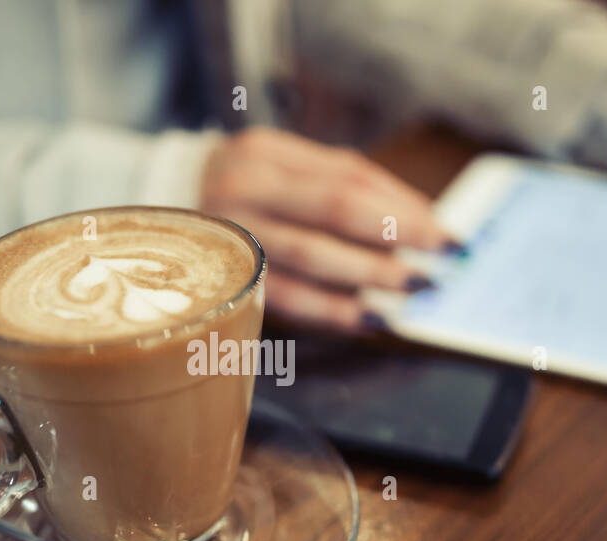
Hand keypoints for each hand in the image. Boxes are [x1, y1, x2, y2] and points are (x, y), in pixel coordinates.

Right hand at [200, 127, 452, 330]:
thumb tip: (420, 221)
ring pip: (309, 257)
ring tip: (407, 294)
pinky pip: (285, 296)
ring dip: (367, 278)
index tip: (445, 234)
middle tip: (433, 268)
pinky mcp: (224, 278)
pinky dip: (329, 310)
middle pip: (333, 212)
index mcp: (266, 153)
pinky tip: (363, 319)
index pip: (348, 179)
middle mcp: (243, 188)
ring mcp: (229, 233)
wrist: (162, 209)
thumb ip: (345, 186)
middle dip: (395, 241)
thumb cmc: (243, 192)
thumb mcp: (285, 170)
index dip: (403, 209)